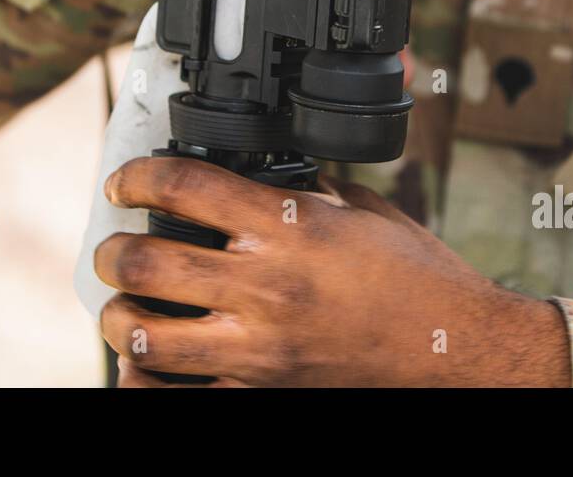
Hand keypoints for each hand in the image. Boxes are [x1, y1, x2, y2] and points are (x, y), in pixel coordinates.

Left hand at [96, 157, 571, 386]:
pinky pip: (181, 396)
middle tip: (114, 247)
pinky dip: (152, 379)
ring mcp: (260, 348)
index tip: (124, 183)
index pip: (185, 186)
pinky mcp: (264, 393)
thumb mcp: (367, 214)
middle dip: (112, 251)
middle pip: (145, 261)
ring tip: (123, 307)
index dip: (137, 176)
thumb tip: (277, 180)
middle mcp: (266, 285)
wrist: (459, 354)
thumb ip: (313, 193)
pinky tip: (152, 363)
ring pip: (146, 336)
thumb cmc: (423, 282)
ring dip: (119, 317)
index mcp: (290, 227)